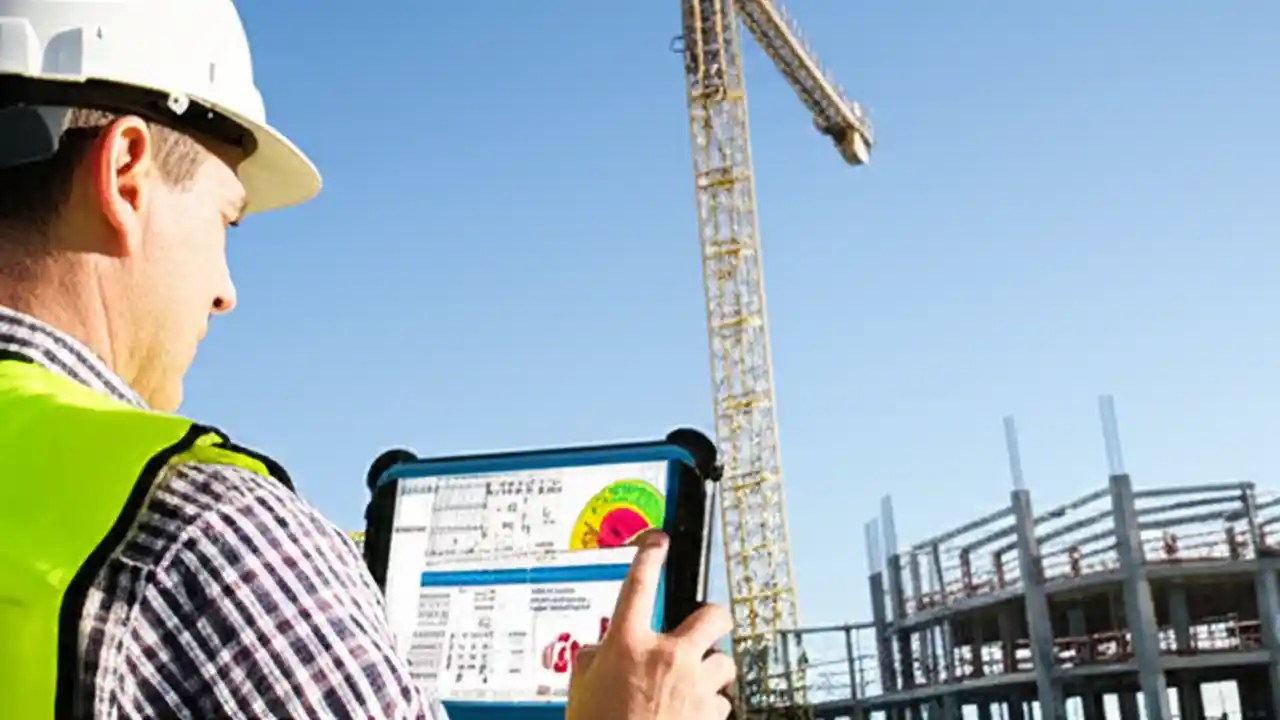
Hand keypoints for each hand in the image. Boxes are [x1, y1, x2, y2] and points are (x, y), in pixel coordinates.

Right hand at [565, 530, 735, 719]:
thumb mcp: (580, 690)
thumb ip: (592, 660)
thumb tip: (600, 649)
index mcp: (628, 644)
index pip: (639, 584)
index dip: (649, 555)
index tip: (657, 541)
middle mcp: (667, 657)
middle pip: (713, 616)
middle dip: (713, 619)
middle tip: (703, 627)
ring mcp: (694, 686)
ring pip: (724, 662)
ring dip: (711, 670)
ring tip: (693, 683)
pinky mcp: (710, 715)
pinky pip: (721, 702)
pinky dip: (709, 707)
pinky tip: (690, 715)